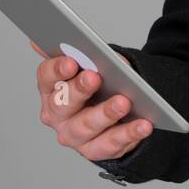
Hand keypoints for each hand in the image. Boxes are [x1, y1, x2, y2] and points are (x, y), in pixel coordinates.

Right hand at [31, 40, 153, 161]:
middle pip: (63, 104)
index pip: (46, 78)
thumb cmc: (101, 82)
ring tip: (124, 102)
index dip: (57, 70)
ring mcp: (74, 135)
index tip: (71, 61)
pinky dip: (128, 134)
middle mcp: (57, 114)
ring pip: (86, 126)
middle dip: (79, 90)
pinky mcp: (94, 150)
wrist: (118, 109)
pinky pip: (111, 144)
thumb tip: (45, 38)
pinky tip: (144, 124)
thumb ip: (75, 50)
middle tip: (95, 77)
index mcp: (51, 89)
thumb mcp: (93, 62)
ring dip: (105, 113)